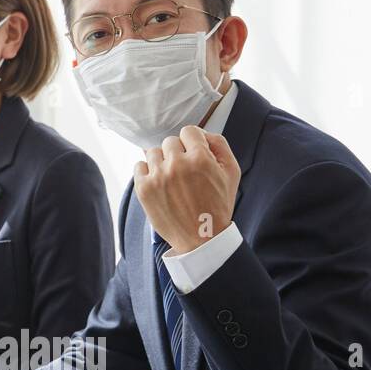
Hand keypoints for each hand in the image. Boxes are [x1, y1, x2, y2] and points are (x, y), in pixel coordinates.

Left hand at [133, 125, 240, 254]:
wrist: (201, 238)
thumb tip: (202, 133)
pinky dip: (147, 172)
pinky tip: (159, 183)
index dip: (193, 142)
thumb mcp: (231, 173)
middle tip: (185, 172)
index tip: (194, 155)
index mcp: (200, 159)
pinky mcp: (143, 188)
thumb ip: (219, 145)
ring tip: (172, 179)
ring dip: (162, 162)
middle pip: (170, 141)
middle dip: (179, 153)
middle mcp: (177, 165)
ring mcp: (158, 176)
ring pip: (153, 152)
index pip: (189, 131)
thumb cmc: (218, 205)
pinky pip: (139, 166)